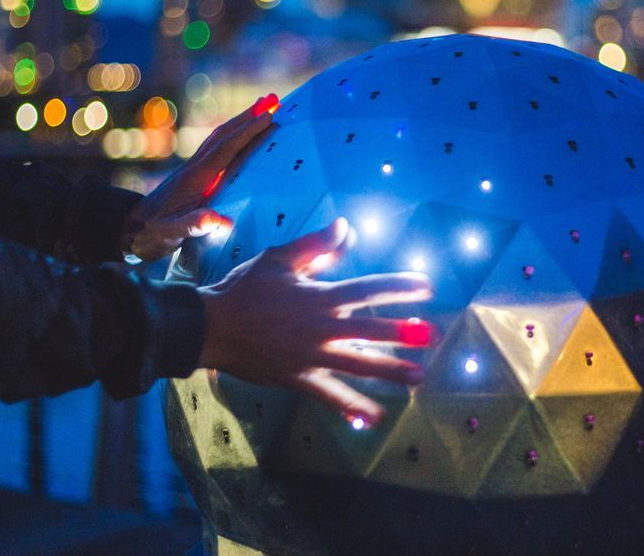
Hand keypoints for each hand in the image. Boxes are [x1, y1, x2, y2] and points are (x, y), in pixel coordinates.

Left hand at [121, 95, 278, 260]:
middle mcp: (195, 167)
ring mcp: (193, 170)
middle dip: (249, 116)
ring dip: (242, 122)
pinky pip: (218, 150)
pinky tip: (242, 137)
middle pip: (224, 134)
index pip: (226, 148)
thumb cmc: (152, 233)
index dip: (247, 132)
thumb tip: (217, 220)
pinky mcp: (193, 176)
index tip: (268, 117)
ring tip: (262, 108)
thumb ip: (193, 224)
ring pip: (220, 138)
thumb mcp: (171, 232)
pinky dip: (234, 137)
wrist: (130, 230)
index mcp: (195, 177)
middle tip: (273, 98)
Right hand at [198, 218, 435, 425]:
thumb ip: (317, 245)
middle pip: (370, 331)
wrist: (209, 327)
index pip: (367, 289)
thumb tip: (346, 226)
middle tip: (433, 335)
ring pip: (358, 366)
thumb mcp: (279, 258)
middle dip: (403, 333)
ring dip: (390, 371)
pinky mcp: (297, 378)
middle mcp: (320, 327)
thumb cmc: (244, 288)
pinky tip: (374, 417)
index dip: (399, 286)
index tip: (427, 286)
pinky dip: (351, 407)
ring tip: (418, 377)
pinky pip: (329, 396)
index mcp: (319, 296)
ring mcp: (310, 356)